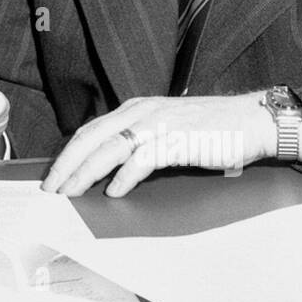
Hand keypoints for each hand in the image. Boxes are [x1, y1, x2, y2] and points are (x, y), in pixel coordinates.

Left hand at [42, 93, 272, 197]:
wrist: (250, 121)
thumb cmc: (211, 128)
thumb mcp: (166, 126)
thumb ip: (139, 138)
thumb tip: (109, 166)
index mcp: (136, 108)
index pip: (90, 130)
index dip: (68, 154)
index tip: (54, 175)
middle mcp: (142, 112)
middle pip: (91, 138)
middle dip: (67, 164)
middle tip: (51, 188)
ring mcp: (159, 125)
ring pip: (110, 148)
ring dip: (86, 173)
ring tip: (72, 193)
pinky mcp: (177, 141)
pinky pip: (142, 160)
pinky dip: (124, 177)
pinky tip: (115, 192)